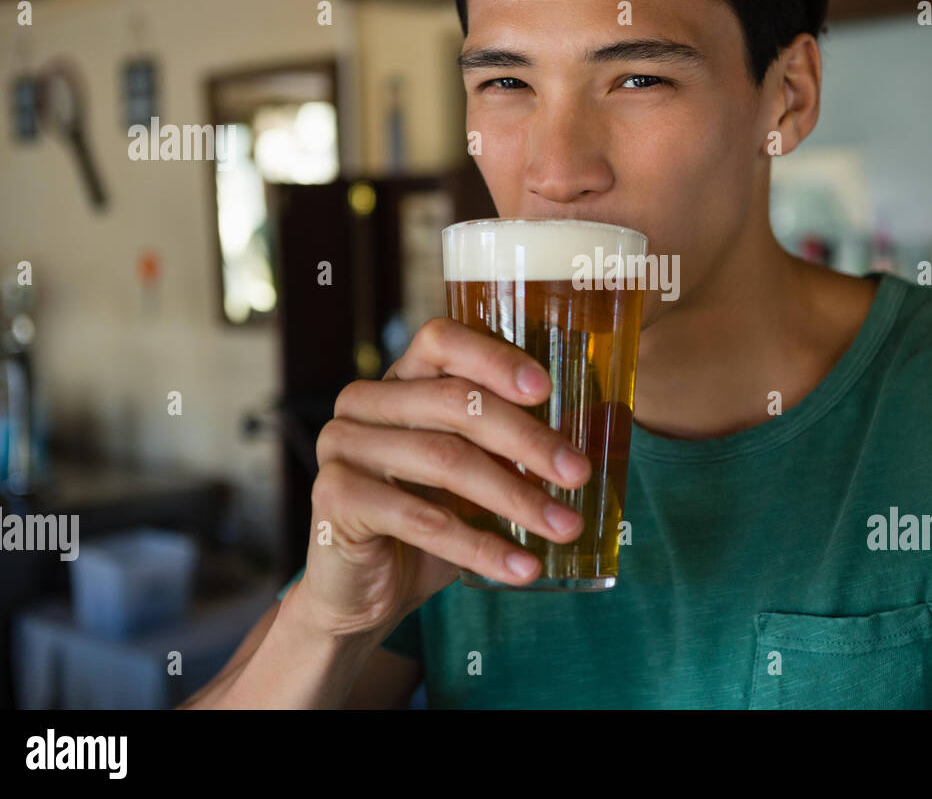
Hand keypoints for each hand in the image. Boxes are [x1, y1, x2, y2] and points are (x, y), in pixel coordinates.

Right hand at [294, 317, 591, 640]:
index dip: (494, 358)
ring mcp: (342, 444)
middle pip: (456, 403)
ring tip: (565, 528)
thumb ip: (513, 444)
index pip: (442, 340)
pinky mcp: (335, 495)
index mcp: (399, 379)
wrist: (366, 591)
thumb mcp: (476, 474)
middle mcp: (364, 401)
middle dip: (528, 440)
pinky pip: (421, 519)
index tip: (547, 390)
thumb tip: (596, 425)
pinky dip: (481, 546)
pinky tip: (523, 567)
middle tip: (580, 474)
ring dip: (516, 499)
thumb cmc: (429, 519)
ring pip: (445, 460)